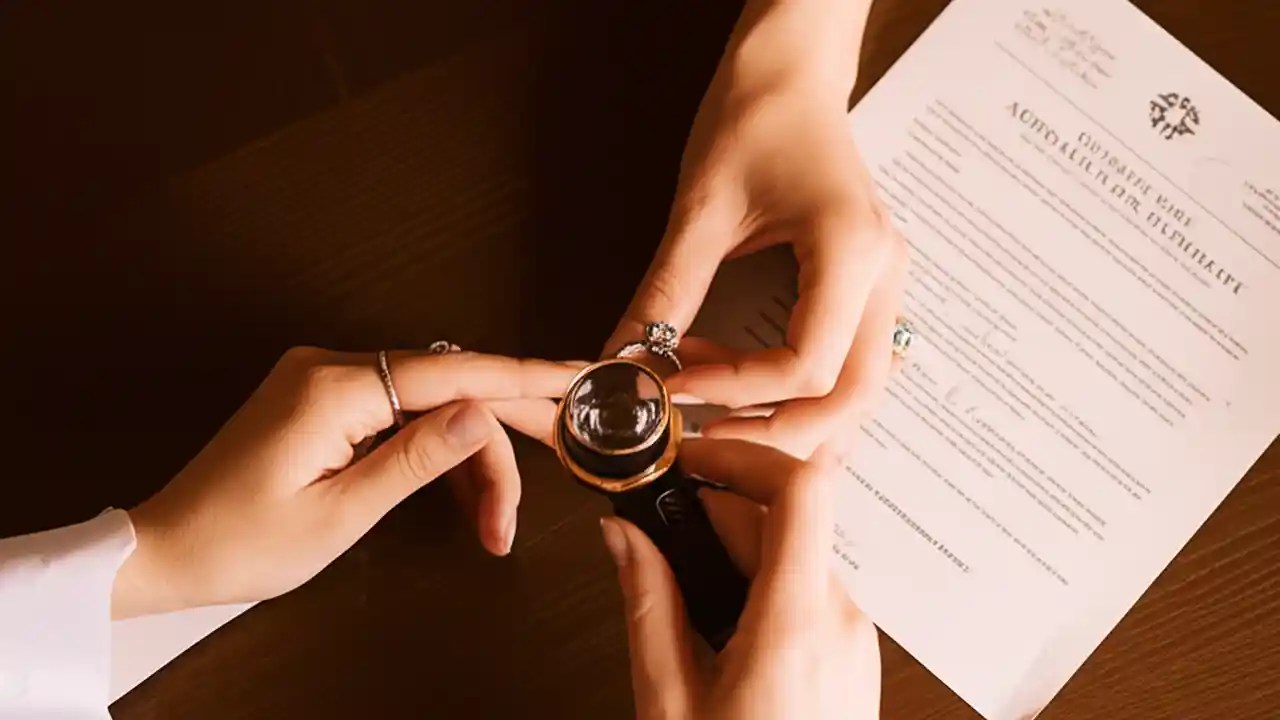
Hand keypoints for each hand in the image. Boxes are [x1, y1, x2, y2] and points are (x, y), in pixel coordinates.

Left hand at [110, 347, 580, 618]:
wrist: (167, 550)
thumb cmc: (239, 542)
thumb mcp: (341, 513)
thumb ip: (417, 458)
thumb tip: (483, 413)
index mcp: (333, 390)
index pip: (454, 372)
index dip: (524, 376)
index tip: (575, 375)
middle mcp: (331, 369)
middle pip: (449, 390)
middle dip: (498, 444)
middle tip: (544, 480)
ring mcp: (327, 382)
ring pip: (432, 406)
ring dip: (468, 460)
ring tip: (491, 526)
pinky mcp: (325, 401)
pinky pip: (402, 413)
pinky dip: (435, 452)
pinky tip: (460, 496)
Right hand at [599, 438, 880, 719]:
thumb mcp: (670, 699)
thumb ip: (648, 605)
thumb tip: (624, 535)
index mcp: (795, 626)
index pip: (797, 491)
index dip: (742, 456)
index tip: (692, 458)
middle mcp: (841, 622)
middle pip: (786, 519)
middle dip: (719, 507)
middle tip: (662, 524)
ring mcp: (856, 639)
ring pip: (798, 550)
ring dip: (741, 546)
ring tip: (688, 581)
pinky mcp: (855, 655)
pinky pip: (811, 587)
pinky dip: (765, 579)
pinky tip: (725, 616)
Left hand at [608, 0, 905, 456]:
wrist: (791, 70)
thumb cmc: (754, 116)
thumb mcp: (701, 209)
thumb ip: (666, 292)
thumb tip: (623, 358)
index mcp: (851, 250)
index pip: (808, 364)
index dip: (737, 390)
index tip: (676, 385)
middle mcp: (883, 273)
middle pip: (854, 396)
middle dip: (782, 431)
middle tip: (709, 434)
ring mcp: (884, 281)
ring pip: (861, 388)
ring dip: (796, 417)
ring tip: (722, 411)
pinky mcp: (867, 283)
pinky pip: (850, 361)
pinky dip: (802, 391)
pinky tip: (745, 379)